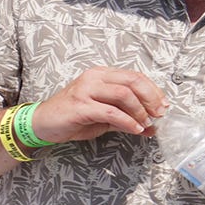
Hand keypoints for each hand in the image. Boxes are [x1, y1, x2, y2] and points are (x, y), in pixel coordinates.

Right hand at [30, 68, 164, 143]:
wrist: (41, 124)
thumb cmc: (71, 118)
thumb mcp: (103, 116)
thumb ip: (126, 117)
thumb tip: (152, 126)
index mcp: (101, 75)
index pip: (135, 76)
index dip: (153, 90)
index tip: (164, 106)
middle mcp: (94, 78)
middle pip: (133, 81)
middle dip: (151, 98)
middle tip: (159, 114)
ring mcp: (86, 90)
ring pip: (124, 94)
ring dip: (140, 111)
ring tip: (145, 124)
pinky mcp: (80, 106)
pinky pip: (111, 112)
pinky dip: (127, 122)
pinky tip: (135, 129)